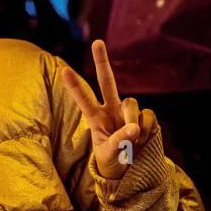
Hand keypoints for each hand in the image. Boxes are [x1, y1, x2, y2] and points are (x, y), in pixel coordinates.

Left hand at [60, 39, 155, 179]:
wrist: (131, 168)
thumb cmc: (112, 160)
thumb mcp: (109, 154)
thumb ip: (118, 141)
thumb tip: (134, 129)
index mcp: (95, 117)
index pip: (83, 99)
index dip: (75, 86)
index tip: (63, 71)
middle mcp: (111, 109)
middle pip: (107, 81)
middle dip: (102, 61)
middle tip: (97, 42)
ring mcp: (128, 111)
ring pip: (131, 103)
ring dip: (132, 121)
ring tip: (131, 140)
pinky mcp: (144, 116)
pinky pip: (147, 115)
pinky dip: (146, 128)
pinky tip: (142, 138)